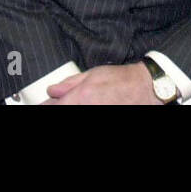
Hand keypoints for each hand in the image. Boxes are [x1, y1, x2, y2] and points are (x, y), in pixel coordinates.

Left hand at [44, 63, 159, 104]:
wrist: (144, 89)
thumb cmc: (122, 80)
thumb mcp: (93, 74)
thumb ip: (70, 83)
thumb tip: (52, 90)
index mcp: (80, 97)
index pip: (52, 106)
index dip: (46, 105)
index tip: (46, 104)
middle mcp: (85, 109)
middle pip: (61, 111)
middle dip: (58, 106)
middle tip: (61, 102)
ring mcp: (94, 114)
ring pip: (72, 114)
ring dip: (72, 107)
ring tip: (81, 101)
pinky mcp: (103, 117)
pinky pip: (85, 114)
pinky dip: (84, 109)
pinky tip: (89, 104)